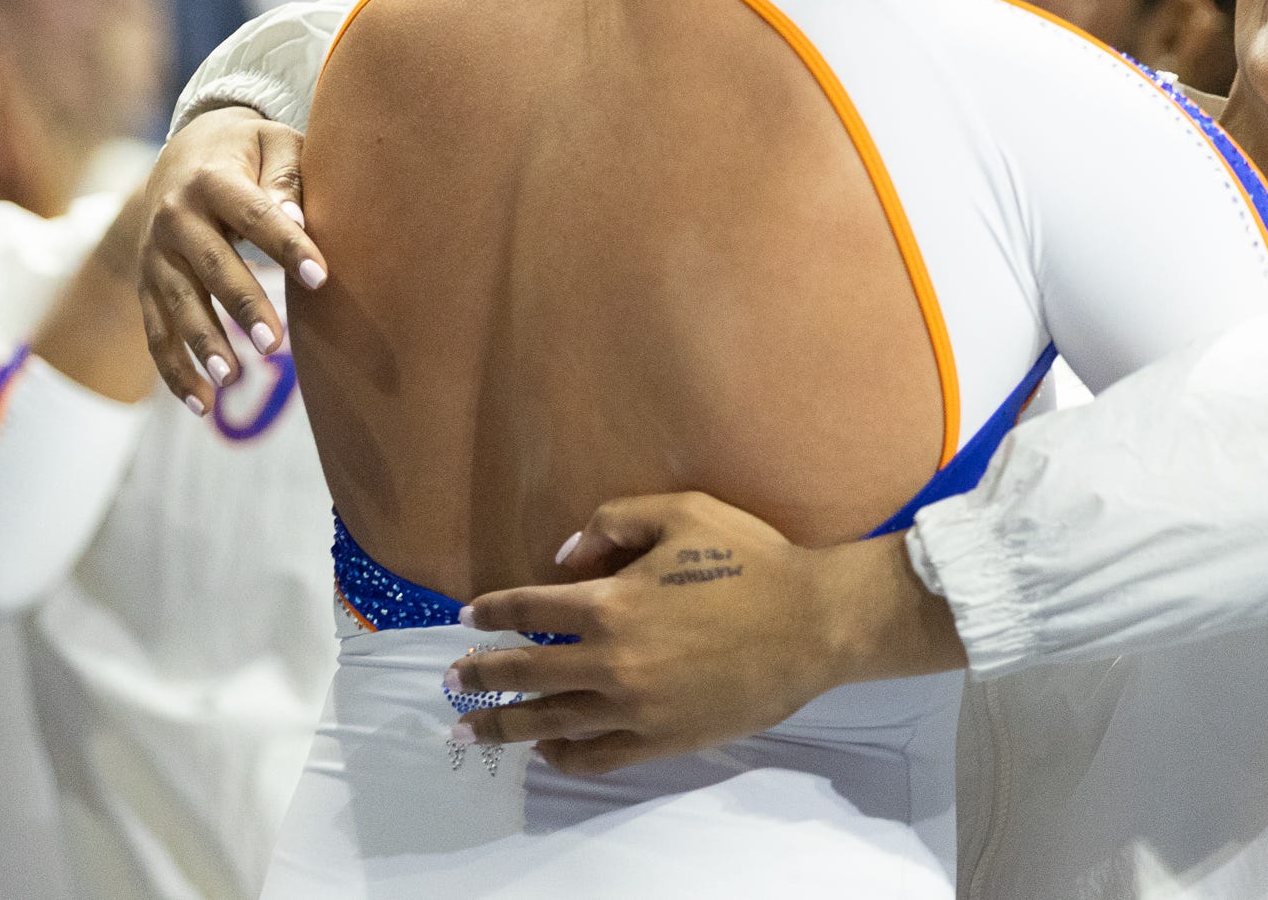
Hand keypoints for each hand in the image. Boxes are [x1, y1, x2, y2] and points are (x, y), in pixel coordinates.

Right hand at [133, 107, 324, 412]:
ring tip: (232, 379)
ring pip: (177, 304)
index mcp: (213, 180)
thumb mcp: (274, 144)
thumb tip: (296, 221)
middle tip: (273, 344)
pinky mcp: (147, 284)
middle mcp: (175, 218)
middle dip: (241, 306)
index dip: (287, 245)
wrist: (187, 151)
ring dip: (202, 343)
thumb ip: (288, 178)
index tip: (321, 276)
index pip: (253, 215)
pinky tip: (203, 404)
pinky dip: (175, 370)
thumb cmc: (250, 152)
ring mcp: (155, 254)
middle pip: (210, 266)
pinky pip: (156, 332)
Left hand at [448, 493, 955, 773]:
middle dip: (480, 676)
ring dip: (505, 726)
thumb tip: (561, 558)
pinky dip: (563, 755)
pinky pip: (596, 756)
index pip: (528, 609)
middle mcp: (611, 660)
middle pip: (524, 672)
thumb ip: (613, 521)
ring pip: (550, 722)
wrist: (814, 624)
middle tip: (453, 680)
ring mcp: (634, 707)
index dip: (491, 613)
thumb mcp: (683, 511)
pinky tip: (547, 750)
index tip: (469, 617)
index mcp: (611, 601)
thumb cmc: (751, 561)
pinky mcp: (662, 739)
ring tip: (474, 729)